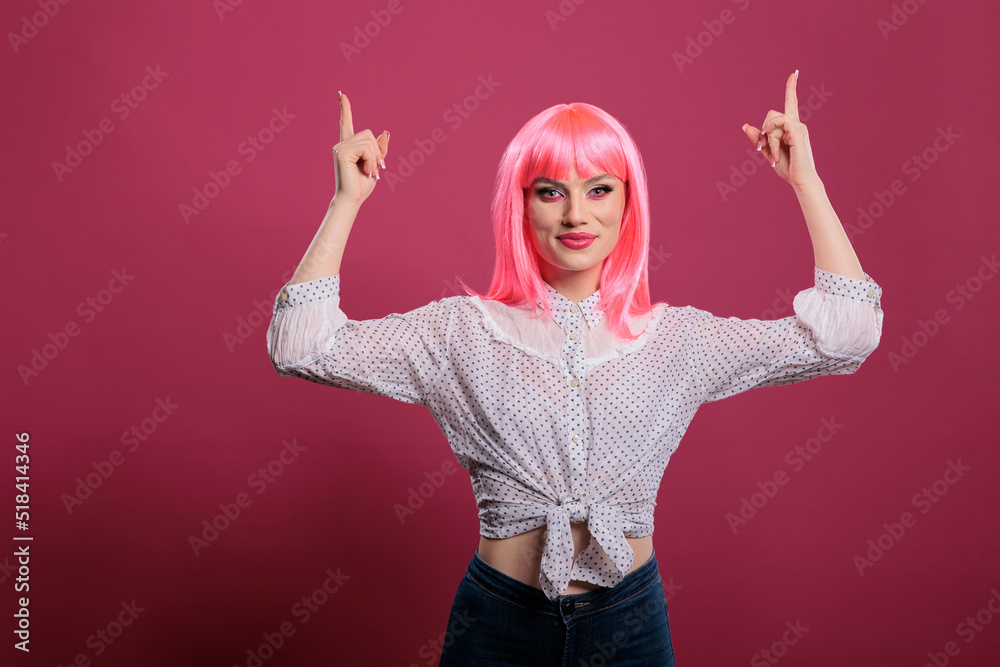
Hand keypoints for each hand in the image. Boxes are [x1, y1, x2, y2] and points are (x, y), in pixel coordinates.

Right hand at [333, 91, 388, 207]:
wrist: (352, 199)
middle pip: (368, 133)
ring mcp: (340, 147)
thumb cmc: (362, 185)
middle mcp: (342, 144)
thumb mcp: (376, 164)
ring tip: (370, 171)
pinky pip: (366, 147)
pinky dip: (371, 160)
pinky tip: (366, 170)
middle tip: (376, 169)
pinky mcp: (342, 152)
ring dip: (375, 158)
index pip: (346, 123)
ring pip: (368, 140)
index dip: (344, 108)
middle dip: (377, 151)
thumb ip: (379, 149)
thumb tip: (386, 132)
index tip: (341, 94)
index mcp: (349, 146)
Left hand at [742, 71, 819, 189]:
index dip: (791, 88)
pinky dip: (771, 137)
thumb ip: (758, 139)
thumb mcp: (767, 151)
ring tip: (773, 155)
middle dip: (763, 131)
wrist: (800, 180)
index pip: (791, 103)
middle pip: (771, 113)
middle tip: (763, 150)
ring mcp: (798, 127)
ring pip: (773, 120)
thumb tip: (745, 126)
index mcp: (791, 127)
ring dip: (767, 139)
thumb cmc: (787, 167)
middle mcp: (796, 124)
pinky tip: (774, 150)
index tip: (795, 73)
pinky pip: (778, 123)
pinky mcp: (798, 132)